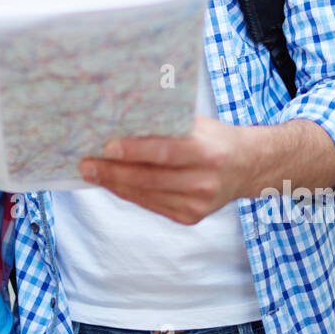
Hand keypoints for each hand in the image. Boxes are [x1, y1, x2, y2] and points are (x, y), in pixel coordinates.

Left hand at [78, 116, 247, 222]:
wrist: (247, 167)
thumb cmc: (215, 138)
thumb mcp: (199, 124)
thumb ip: (168, 122)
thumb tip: (122, 116)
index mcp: (208, 152)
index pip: (166, 152)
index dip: (135, 151)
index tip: (107, 146)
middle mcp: (204, 181)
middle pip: (150, 179)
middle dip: (114, 172)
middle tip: (86, 164)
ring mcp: (197, 204)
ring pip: (147, 195)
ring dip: (115, 184)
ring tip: (91, 173)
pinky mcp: (190, 217)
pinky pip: (152, 205)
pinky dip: (129, 193)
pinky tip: (112, 183)